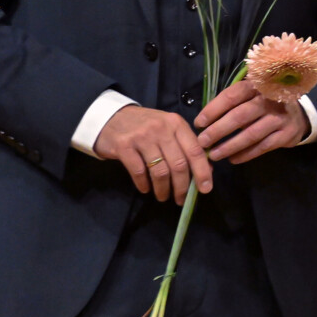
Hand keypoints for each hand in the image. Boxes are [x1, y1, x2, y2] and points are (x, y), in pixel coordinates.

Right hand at [93, 105, 212, 200]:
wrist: (110, 117)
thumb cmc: (144, 125)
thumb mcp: (168, 129)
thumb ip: (186, 145)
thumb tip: (206, 169)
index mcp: (176, 124)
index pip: (195, 150)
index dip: (202, 172)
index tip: (206, 189)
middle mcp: (161, 128)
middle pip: (179, 164)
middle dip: (182, 186)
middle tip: (181, 199)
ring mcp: (142, 137)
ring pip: (160, 171)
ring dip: (163, 189)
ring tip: (163, 196)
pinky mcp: (124, 146)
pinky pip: (139, 171)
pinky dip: (144, 184)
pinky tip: (146, 189)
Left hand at [194, 79, 309, 164]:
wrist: (298, 116)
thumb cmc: (265, 105)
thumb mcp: (251, 96)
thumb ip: (232, 103)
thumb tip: (204, 122)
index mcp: (257, 86)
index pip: (232, 95)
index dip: (214, 109)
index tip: (199, 123)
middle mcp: (270, 100)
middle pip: (240, 116)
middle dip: (218, 130)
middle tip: (202, 142)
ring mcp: (280, 117)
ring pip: (251, 134)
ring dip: (230, 146)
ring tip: (214, 155)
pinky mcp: (286, 134)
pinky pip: (262, 147)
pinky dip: (246, 154)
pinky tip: (233, 159)